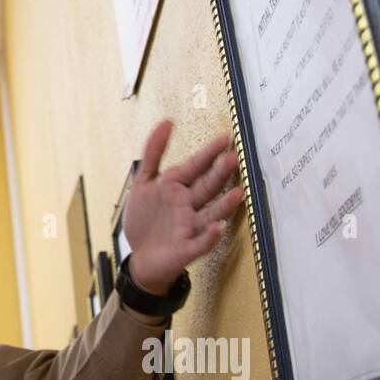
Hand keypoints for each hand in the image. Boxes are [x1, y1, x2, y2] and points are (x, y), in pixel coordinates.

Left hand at [124, 120, 243, 294]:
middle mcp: (188, 206)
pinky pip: (202, 243)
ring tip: (238, 192)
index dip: (209, 153)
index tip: (226, 137)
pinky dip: (210, 236)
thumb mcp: (143, 182)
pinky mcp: (187, 249)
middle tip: (234, 158)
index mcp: (177, 188)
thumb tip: (166, 121)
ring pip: (212, 213)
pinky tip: (217, 227)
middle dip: (220, 173)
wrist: (141, 258)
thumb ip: (153, 152)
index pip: (195, 167)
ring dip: (225, 204)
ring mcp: (190, 227)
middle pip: (207, 187)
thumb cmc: (145, 220)